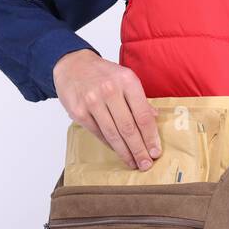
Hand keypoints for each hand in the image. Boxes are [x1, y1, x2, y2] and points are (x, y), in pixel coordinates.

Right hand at [52, 49, 161, 169]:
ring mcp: (93, 101)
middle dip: (139, 149)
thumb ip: (139, 99)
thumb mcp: (125, 78)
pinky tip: (118, 151)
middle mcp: (110, 90)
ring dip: (125, 152)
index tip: (156, 151)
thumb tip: (155, 118)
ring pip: (113, 133)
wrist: (72, 65)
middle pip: (129, 127)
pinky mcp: (78, 111)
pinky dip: (109, 144)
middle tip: (146, 164)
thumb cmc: (103, 74)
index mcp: (127, 81)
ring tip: (133, 163)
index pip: (143, 115)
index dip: (150, 136)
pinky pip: (98, 133)